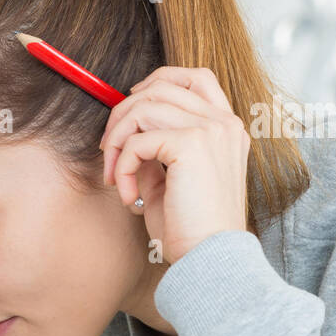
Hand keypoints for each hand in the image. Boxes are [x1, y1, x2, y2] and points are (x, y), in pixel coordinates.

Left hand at [98, 66, 249, 264]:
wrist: (210, 259)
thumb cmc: (191, 229)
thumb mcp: (172, 180)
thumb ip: (156, 151)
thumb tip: (124, 134)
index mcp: (226, 129)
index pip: (196, 77)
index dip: (156, 81)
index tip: (129, 106)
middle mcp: (224, 123)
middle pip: (161, 86)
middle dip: (122, 114)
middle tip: (108, 152)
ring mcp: (211, 130)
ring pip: (143, 107)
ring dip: (116, 141)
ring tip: (114, 177)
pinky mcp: (191, 144)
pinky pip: (137, 141)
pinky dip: (122, 167)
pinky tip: (128, 196)